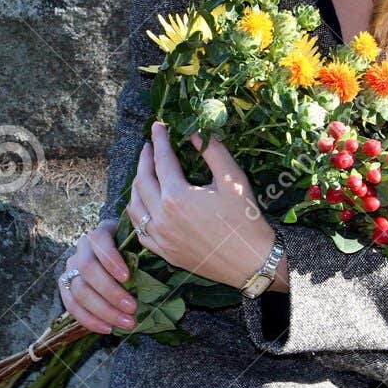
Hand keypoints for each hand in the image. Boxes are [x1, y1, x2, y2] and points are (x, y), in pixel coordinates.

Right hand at [59, 217, 137, 334]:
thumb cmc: (138, 254)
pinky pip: (71, 305)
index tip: (127, 277)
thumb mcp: (142, 248)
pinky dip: (88, 319)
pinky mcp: (67, 286)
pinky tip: (107, 328)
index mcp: (102, 232)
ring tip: (126, 323)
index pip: (99, 241)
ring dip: (102, 310)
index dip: (110, 259)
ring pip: (78, 290)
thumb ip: (147, 254)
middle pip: (87, 268)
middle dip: (110, 291)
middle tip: (132, 308)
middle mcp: (82, 247)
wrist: (122, 261)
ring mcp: (72, 267)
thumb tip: (161, 268)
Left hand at [126, 121, 277, 288]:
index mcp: (177, 196)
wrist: (252, 262)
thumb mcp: (233, 179)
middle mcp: (162, 217)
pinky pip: (140, 231)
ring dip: (137, 186)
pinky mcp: (165, 253)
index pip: (161, 160)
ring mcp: (161, 238)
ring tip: (145, 173)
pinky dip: (139, 214)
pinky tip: (145, 207)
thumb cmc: (246, 220)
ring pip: (135, 207)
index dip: (159, 140)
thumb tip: (195, 132)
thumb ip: (212, 151)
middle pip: (143, 181)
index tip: (157, 126)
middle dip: (144, 159)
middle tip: (149, 146)